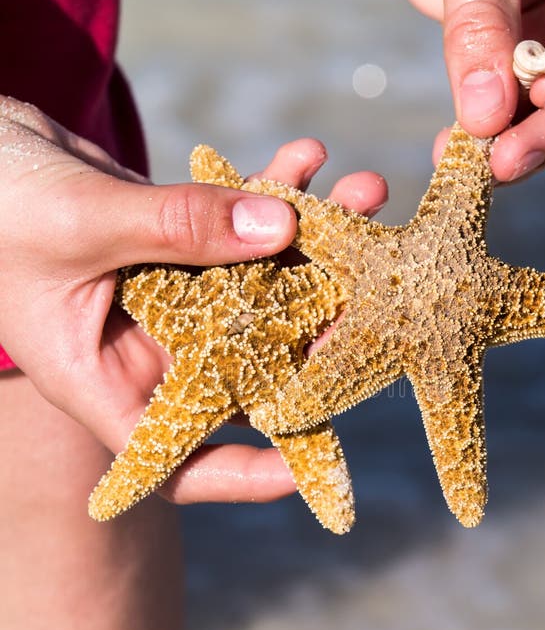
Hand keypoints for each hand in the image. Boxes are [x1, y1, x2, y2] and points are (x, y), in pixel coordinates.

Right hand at [0, 98, 387, 505]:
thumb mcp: (81, 223)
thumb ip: (176, 228)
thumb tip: (280, 227)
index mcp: (105, 381)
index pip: (177, 458)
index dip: (242, 475)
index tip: (308, 468)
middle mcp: (147, 350)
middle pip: (247, 363)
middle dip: (318, 324)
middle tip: (379, 283)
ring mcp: (171, 298)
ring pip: (259, 286)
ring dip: (314, 240)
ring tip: (364, 192)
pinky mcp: (181, 246)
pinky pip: (238, 226)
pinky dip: (271, 191)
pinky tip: (305, 154)